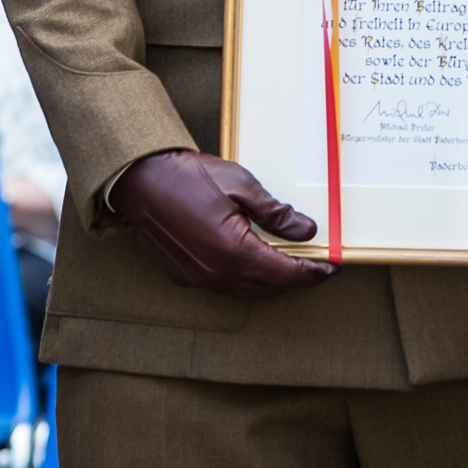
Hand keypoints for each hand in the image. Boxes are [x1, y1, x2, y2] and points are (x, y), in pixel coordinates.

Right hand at [109, 150, 332, 299]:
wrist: (138, 179)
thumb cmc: (186, 177)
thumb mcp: (241, 186)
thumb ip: (276, 214)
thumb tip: (306, 231)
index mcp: (234, 252)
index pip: (286, 273)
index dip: (312, 273)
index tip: (330, 268)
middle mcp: (216, 273)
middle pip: (268, 288)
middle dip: (294, 280)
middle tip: (313, 267)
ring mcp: (198, 277)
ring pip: (246, 291)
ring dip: (269, 282)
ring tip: (286, 266)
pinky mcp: (183, 275)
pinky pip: (223, 285)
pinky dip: (244, 279)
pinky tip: (250, 262)